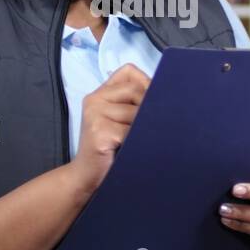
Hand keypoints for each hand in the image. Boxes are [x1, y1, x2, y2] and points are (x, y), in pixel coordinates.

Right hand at [70, 63, 150, 191]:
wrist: (86, 177)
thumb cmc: (108, 149)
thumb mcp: (117, 121)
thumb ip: (131, 103)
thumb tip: (163, 92)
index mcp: (99, 94)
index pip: (128, 72)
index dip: (146, 83)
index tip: (152, 102)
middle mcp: (94, 100)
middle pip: (136, 90)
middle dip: (149, 108)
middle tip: (149, 127)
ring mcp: (95, 115)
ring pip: (137, 112)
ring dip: (145, 128)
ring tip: (140, 141)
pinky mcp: (100, 131)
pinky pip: (132, 130)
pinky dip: (138, 141)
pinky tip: (133, 150)